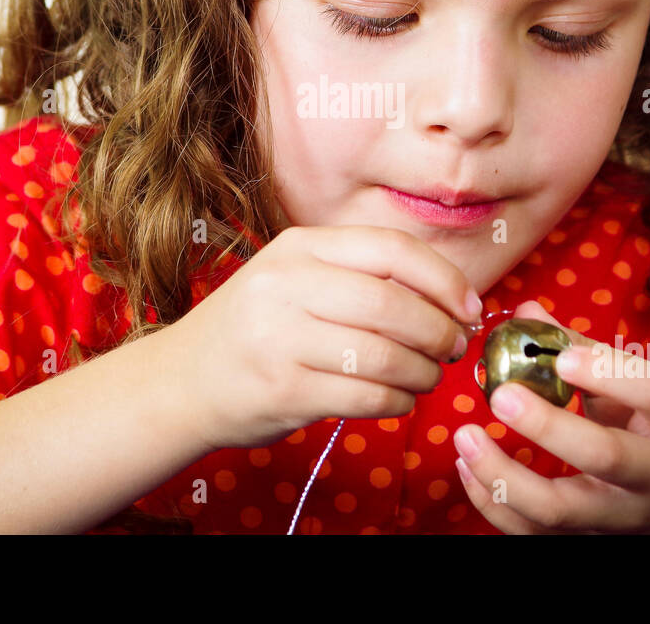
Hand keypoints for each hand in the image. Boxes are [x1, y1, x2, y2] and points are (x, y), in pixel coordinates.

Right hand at [168, 225, 483, 450]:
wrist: (181, 381)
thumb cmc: (255, 329)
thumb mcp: (294, 279)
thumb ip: (358, 276)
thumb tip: (449, 296)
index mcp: (298, 248)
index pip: (391, 249)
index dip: (443, 278)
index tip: (468, 306)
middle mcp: (286, 285)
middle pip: (393, 304)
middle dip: (439, 330)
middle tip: (453, 347)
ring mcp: (280, 338)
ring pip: (385, 354)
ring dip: (423, 372)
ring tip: (428, 376)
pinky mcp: (283, 389)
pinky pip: (366, 395)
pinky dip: (398, 400)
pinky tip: (400, 398)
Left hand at [453, 301, 649, 533]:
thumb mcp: (648, 385)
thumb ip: (588, 351)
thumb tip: (526, 314)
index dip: (608, 373)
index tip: (561, 357)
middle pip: (605, 456)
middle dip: (547, 426)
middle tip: (500, 396)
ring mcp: (623, 516)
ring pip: (560, 510)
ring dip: (502, 476)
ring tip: (465, 438)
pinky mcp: (591, 539)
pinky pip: (536, 534)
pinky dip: (494, 505)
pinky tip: (468, 469)